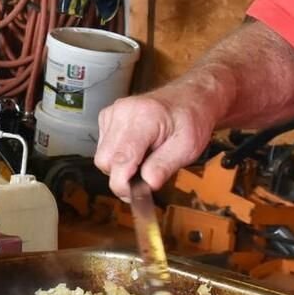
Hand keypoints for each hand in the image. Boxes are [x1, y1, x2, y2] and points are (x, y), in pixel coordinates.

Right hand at [92, 88, 218, 199]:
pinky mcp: (107, 117)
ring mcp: (112, 113)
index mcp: (143, 118)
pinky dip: (118, 155)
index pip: (120, 159)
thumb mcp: (188, 148)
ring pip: (102, 156)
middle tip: (144, 180)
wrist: (190, 98)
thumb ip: (165, 166)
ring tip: (144, 160)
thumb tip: (147, 185)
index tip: (134, 196)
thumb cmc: (191, 120)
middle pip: (105, 160)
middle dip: (122, 176)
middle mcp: (122, 112)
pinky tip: (136, 149)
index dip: (123, 184)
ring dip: (120, 166)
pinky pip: (103, 147)